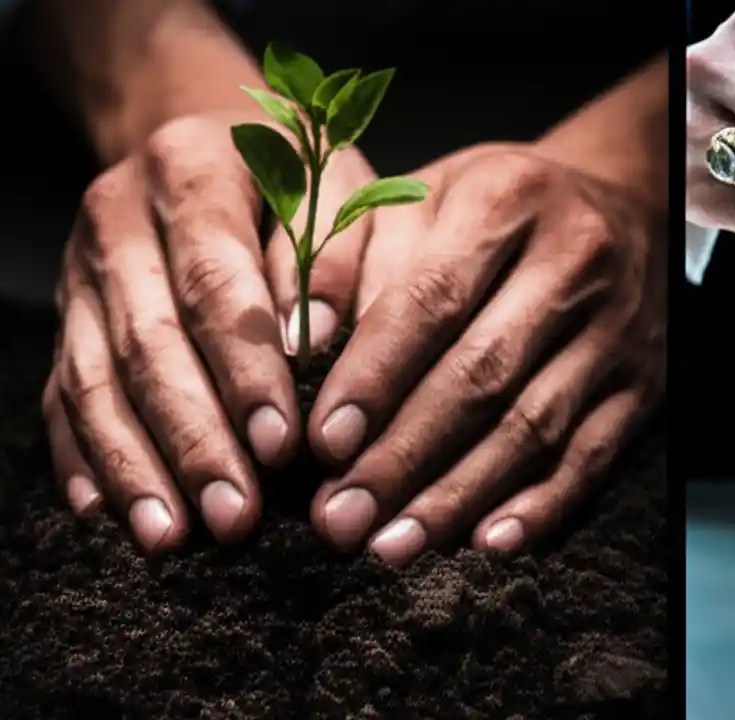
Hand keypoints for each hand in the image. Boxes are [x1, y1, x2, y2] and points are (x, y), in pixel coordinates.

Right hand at [42, 112, 377, 552]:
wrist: (202, 138)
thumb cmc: (294, 177)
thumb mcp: (336, 185)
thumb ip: (336, 256)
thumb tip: (321, 346)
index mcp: (190, 172)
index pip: (214, 279)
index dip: (245, 368)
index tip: (283, 446)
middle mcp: (117, 220)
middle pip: (149, 342)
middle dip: (193, 438)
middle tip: (237, 517)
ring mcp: (80, 274)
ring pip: (93, 378)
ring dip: (135, 465)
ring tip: (171, 537)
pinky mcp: (67, 318)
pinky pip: (61, 395)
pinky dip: (84, 457)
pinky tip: (107, 515)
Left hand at [304, 144, 665, 563]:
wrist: (625, 201)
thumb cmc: (498, 203)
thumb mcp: (423, 193)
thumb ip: (353, 255)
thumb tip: (298, 342)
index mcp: (508, 201)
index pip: (432, 299)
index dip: (376, 377)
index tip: (323, 444)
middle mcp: (575, 263)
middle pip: (483, 374)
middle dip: (405, 456)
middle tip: (340, 518)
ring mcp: (618, 330)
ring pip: (535, 426)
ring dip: (460, 495)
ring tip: (393, 545)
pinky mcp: (642, 384)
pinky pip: (592, 455)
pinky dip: (541, 506)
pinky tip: (487, 543)